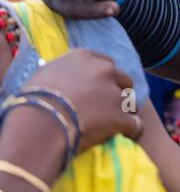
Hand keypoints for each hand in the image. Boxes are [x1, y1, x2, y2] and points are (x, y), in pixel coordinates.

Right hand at [21, 48, 142, 150]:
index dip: (102, 78)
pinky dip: (131, 129)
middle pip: (122, 79)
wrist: (39, 125)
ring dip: (124, 110)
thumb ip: (61, 72)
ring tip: (114, 122)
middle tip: (106, 107)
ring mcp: (114, 93)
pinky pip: (134, 124)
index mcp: (86, 57)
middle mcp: (104, 70)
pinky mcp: (120, 117)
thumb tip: (61, 76)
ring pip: (129, 100)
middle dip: (117, 91)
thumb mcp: (44, 75)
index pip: (104, 63)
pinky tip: (125, 134)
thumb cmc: (33, 100)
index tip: (96, 90)